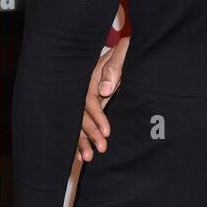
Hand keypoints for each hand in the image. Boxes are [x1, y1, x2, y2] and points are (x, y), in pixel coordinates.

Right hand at [76, 34, 128, 161]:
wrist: (126, 48)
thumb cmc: (126, 49)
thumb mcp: (122, 53)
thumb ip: (114, 69)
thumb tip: (106, 90)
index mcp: (90, 77)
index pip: (90, 100)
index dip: (97, 117)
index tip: (107, 132)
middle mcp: (85, 90)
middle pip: (82, 115)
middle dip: (90, 133)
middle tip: (101, 149)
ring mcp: (88, 99)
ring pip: (79, 122)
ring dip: (83, 141)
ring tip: (88, 158)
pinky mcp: (93, 107)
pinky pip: (83, 124)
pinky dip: (81, 140)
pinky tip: (80, 156)